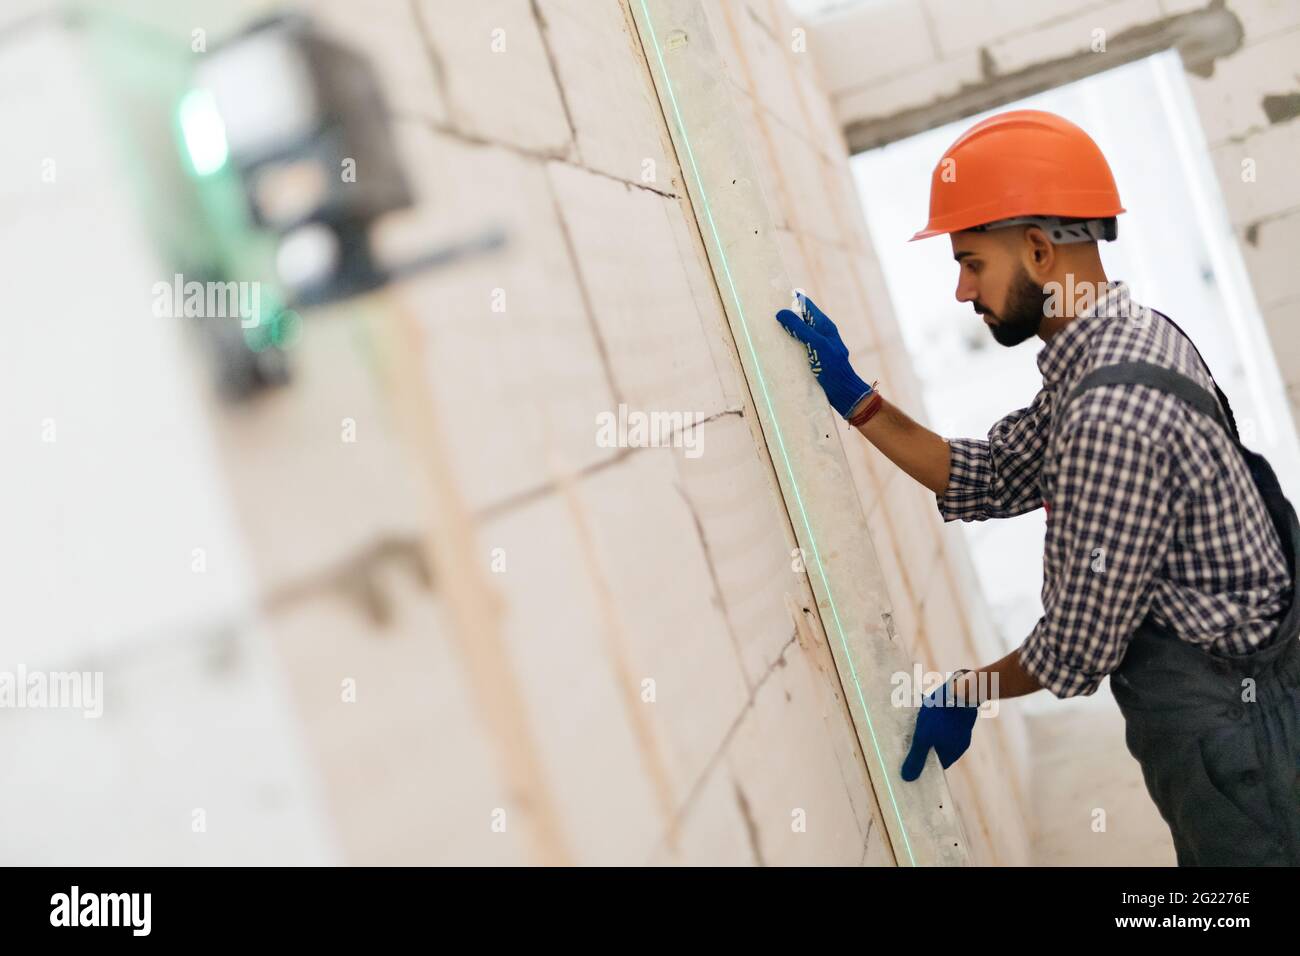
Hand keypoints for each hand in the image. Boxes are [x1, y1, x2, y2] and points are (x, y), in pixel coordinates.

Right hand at [774, 293, 872, 418]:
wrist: (843, 392)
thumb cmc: (833, 367)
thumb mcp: (818, 344)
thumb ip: (801, 328)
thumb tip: (781, 313)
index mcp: (824, 326)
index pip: (807, 306)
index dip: (794, 299)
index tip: (776, 293)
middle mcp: (820, 334)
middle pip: (801, 319)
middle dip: (786, 314)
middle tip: (766, 311)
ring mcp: (816, 347)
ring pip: (798, 334)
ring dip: (785, 331)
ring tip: (767, 328)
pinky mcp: (812, 359)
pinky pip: (797, 347)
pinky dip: (787, 345)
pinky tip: (776, 348)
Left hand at [900, 670, 979, 781]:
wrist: (962, 689)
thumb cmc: (943, 716)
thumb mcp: (924, 737)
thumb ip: (916, 757)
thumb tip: (907, 778)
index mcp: (953, 751)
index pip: (936, 764)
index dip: (923, 765)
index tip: (910, 762)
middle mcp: (959, 741)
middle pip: (937, 748)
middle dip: (922, 746)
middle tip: (906, 741)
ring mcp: (960, 726)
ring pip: (939, 732)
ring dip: (927, 729)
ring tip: (911, 723)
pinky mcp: (958, 711)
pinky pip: (943, 718)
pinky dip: (932, 716)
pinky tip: (922, 707)